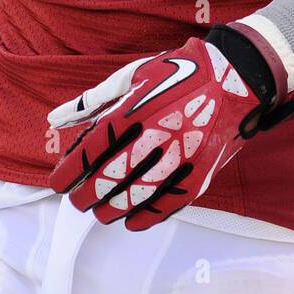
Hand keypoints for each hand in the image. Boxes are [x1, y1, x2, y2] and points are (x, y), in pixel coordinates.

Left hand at [47, 35, 267, 230]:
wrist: (237, 77)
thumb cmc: (180, 72)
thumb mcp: (134, 75)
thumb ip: (93, 100)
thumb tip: (56, 119)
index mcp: (136, 108)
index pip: (93, 149)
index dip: (71, 171)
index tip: (59, 183)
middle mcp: (156, 134)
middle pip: (112, 177)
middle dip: (88, 194)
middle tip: (78, 201)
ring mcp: (181, 155)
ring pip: (138, 195)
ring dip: (113, 209)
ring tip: (101, 212)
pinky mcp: (201, 170)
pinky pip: (169, 203)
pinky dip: (148, 216)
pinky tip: (132, 221)